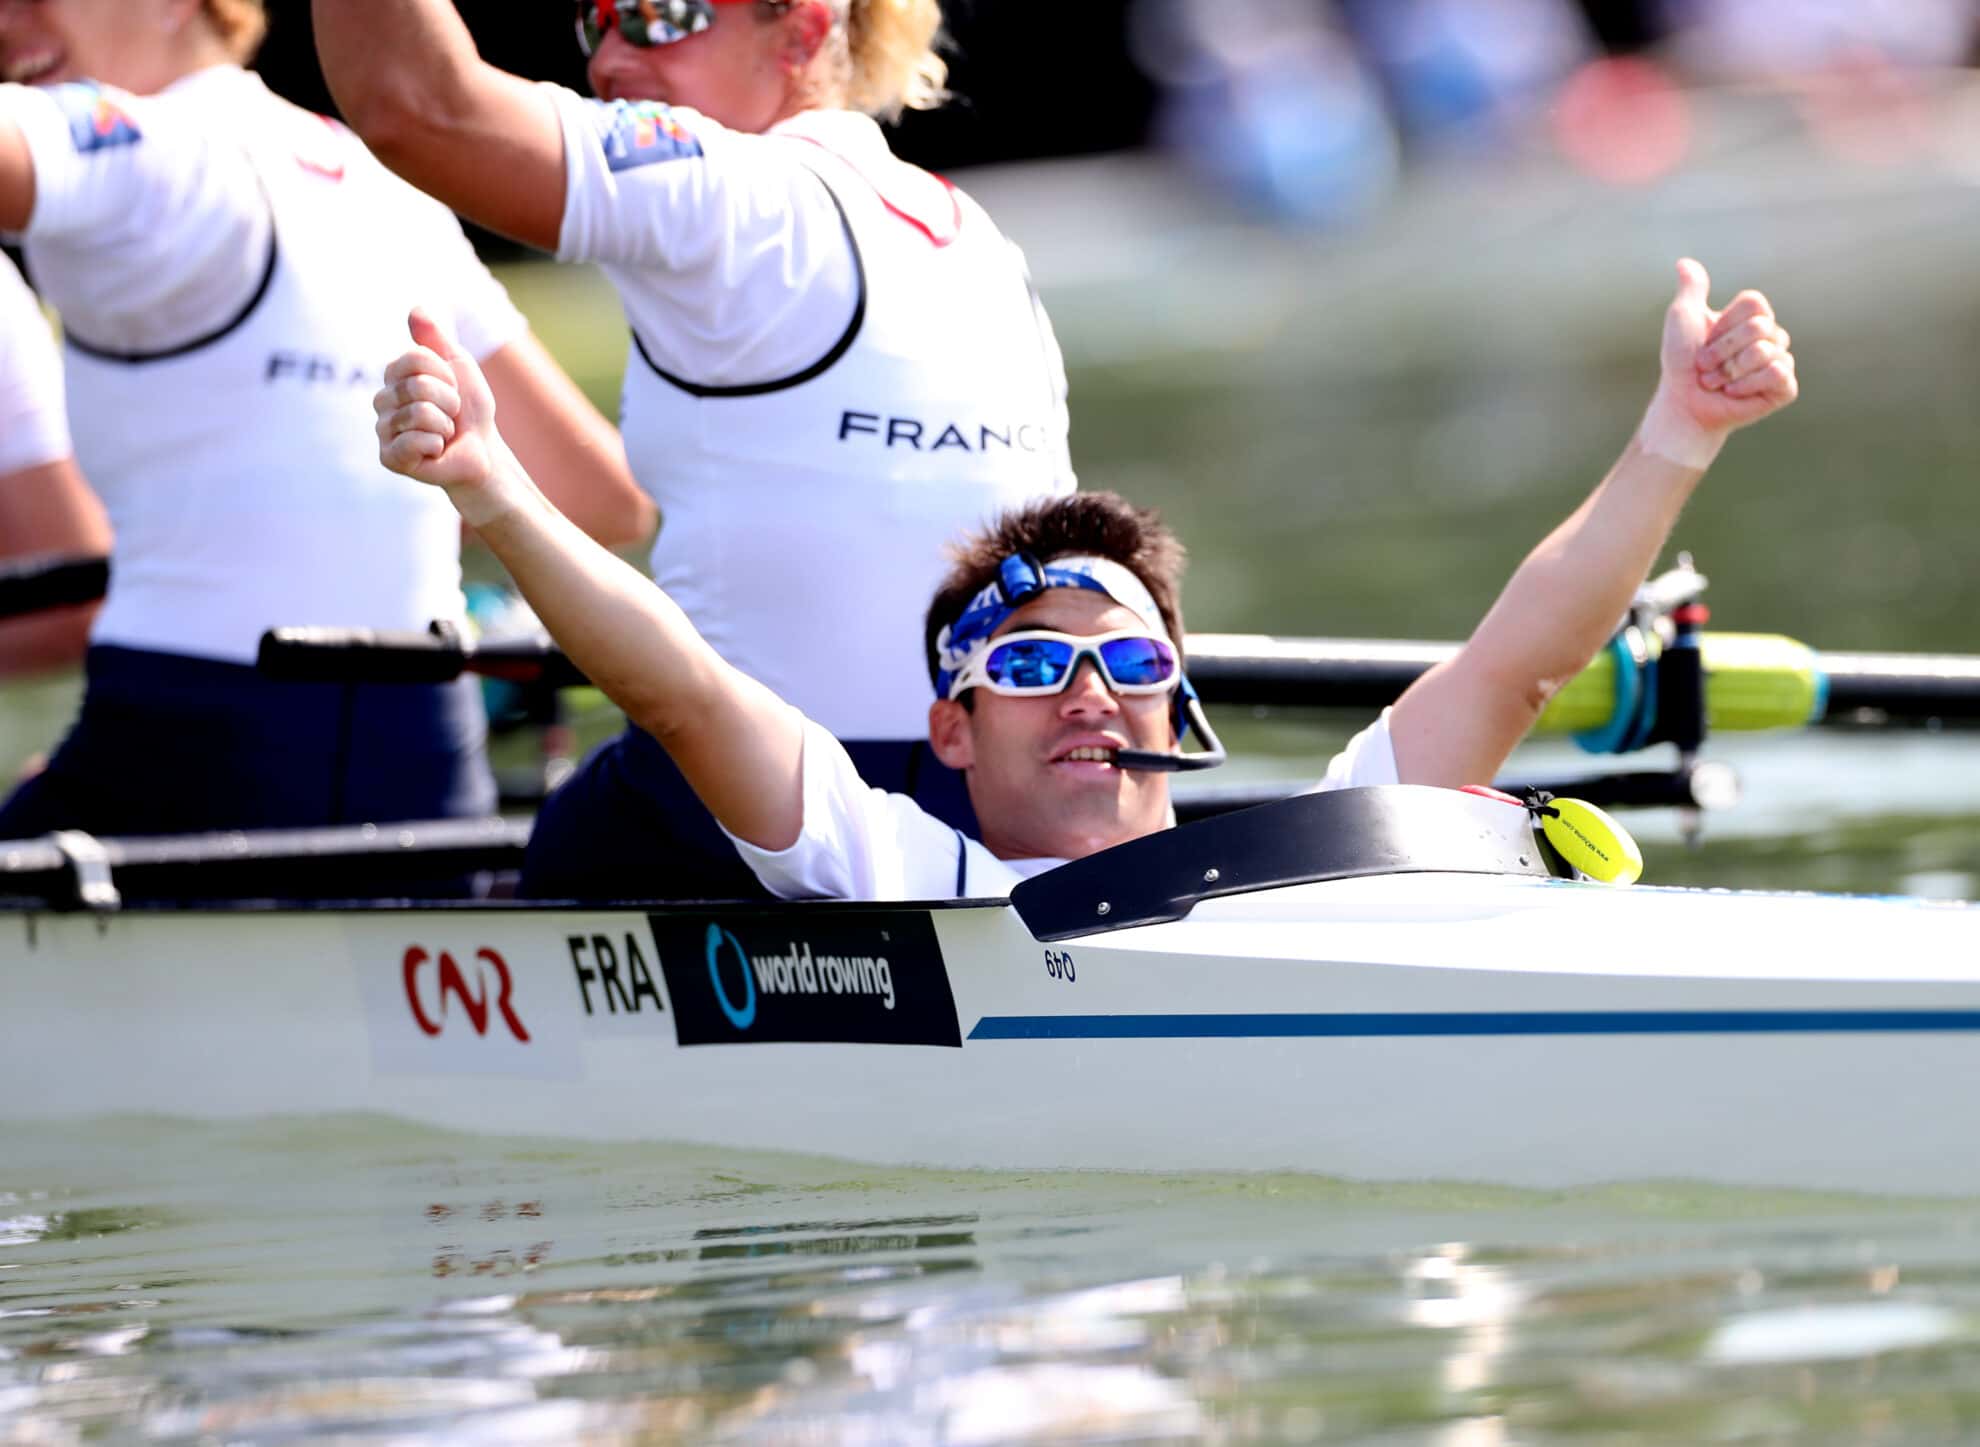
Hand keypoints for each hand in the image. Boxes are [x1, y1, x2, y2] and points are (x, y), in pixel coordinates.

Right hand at [375, 308, 503, 495]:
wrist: (482, 450)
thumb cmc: (469, 409)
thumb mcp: (459, 366)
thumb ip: (436, 339)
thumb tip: (416, 309)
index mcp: (394, 375)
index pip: (415, 358)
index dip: (445, 374)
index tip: (453, 388)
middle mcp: (382, 400)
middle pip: (417, 385)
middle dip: (449, 401)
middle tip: (451, 414)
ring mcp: (382, 429)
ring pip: (419, 413)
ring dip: (445, 424)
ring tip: (445, 432)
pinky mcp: (389, 458)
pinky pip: (414, 442)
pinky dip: (436, 445)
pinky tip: (435, 451)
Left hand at [1639, 258, 1798, 467]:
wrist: (1683, 403)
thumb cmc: (1682, 363)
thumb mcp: (1682, 320)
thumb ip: (1691, 290)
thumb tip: (1684, 262)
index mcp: (1753, 317)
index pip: (1755, 303)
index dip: (1725, 324)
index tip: (1707, 339)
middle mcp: (1771, 336)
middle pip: (1759, 328)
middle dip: (1722, 350)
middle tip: (1707, 366)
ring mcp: (1781, 360)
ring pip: (1766, 351)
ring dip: (1730, 370)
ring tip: (1718, 381)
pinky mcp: (1785, 387)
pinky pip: (1777, 374)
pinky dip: (1746, 385)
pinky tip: (1734, 393)